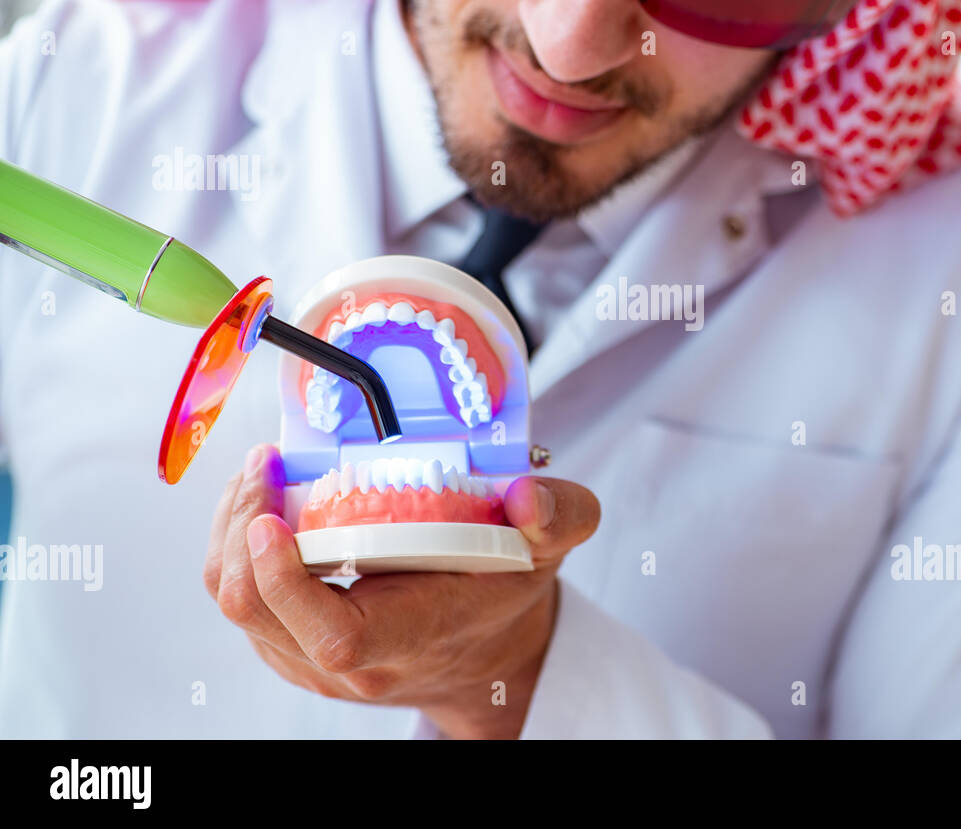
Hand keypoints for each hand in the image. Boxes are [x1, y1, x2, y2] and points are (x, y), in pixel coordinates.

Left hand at [204, 443, 599, 738]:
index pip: (333, 636)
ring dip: (231, 532)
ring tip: (257, 475)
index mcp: (413, 635)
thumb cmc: (505, 593)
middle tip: (265, 465)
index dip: (289, 582)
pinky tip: (261, 503)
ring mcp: (313, 661)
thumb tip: (526, 495)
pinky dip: (236, 547)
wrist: (485, 651)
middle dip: (241, 530)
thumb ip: (559, 515)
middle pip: (259, 612)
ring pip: (238, 603)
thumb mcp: (550, 547)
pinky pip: (242, 599)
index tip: (275, 518)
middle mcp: (353, 664)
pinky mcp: (292, 646)